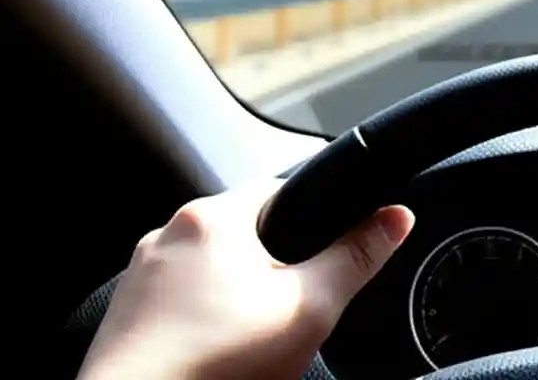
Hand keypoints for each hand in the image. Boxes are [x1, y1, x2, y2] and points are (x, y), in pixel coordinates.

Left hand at [77, 180, 414, 379]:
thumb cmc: (216, 363)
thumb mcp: (310, 308)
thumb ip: (356, 258)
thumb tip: (396, 217)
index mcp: (213, 216)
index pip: (281, 191)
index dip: (314, 221)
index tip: (326, 258)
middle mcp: (167, 234)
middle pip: (245, 234)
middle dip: (273, 269)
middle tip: (290, 312)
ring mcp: (139, 276)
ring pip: (210, 272)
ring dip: (235, 297)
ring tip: (251, 341)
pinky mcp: (126, 315)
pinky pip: (180, 304)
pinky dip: (202, 322)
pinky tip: (217, 354)